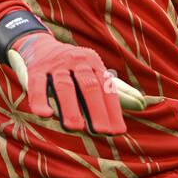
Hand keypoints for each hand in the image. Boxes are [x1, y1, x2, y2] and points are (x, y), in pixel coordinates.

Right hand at [5, 31, 146, 135]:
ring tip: (75, 128)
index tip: (117, 131)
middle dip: (96, 110)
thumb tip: (142, 103)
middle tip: (101, 131)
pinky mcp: (35, 70)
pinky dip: (41, 101)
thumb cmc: (73, 67)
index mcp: (94, 63)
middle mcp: (77, 61)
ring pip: (64, 87)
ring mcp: (55, 65)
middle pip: (89, 86)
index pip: (106, 88)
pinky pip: (37, 86)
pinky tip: (45, 114)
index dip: (113, 110)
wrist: (39, 45)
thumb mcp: (94, 72)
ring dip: (71, 108)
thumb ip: (116, 89)